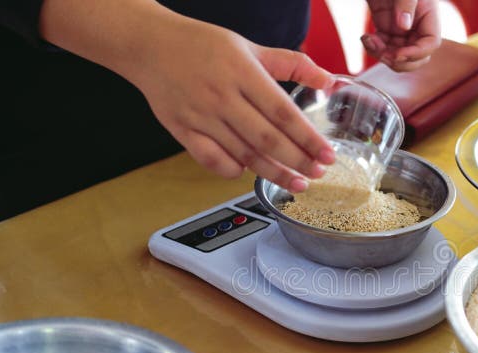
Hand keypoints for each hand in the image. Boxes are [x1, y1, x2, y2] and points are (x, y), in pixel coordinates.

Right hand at [134, 19, 335, 190]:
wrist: (149, 45)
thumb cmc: (203, 46)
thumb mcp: (250, 47)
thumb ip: (291, 64)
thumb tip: (328, 79)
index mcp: (243, 72)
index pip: (283, 113)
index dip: (308, 138)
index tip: (327, 155)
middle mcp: (222, 96)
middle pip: (267, 139)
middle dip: (297, 161)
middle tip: (318, 174)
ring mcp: (201, 116)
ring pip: (243, 154)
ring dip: (273, 173)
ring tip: (297, 182)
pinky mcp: (182, 130)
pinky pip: (211, 160)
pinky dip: (233, 170)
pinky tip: (250, 172)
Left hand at [362, 0, 440, 71]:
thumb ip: (406, 4)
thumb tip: (404, 27)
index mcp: (428, 16)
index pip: (430, 44)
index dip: (416, 53)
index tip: (398, 53)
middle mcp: (417, 27)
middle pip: (417, 58)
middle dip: (400, 61)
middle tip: (384, 54)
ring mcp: (401, 31)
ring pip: (398, 57)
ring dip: (383, 56)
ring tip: (370, 41)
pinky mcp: (386, 31)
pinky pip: (383, 49)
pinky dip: (374, 49)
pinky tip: (366, 39)